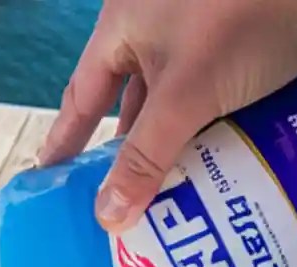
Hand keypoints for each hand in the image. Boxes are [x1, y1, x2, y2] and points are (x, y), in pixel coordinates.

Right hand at [37, 0, 296, 233]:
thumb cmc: (246, 18)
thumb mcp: (188, 95)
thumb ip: (146, 155)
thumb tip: (107, 216)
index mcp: (123, 26)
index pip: (81, 97)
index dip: (65, 141)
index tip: (50, 180)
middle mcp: (152, 21)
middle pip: (128, 100)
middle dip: (129, 151)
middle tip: (121, 202)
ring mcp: (198, 26)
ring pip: (174, 97)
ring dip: (174, 141)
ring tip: (173, 194)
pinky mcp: (238, 32)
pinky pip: (210, 88)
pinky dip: (208, 124)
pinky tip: (218, 159)